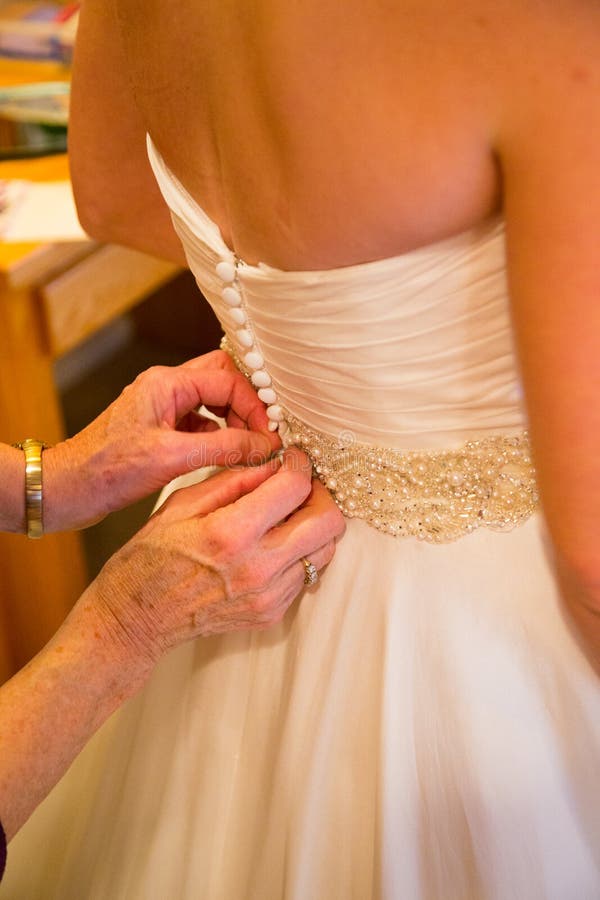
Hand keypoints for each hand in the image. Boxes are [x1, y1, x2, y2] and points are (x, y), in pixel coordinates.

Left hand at [43, 350, 279, 531]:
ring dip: (233, 421)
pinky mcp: (158, 429)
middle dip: (246, 406)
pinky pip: (200, 422)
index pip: (227, 379)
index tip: (269, 436)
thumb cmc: (106, 470)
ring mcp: (161, 408)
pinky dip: (218, 436)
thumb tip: (267, 445)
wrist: (66, 490)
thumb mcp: (172, 458)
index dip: (254, 407)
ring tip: (246, 449)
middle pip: (222, 379)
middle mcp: (164, 388)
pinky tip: (224, 458)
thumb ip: (225, 447)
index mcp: (166, 383)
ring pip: (212, 401)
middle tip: (260, 436)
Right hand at [88, 448, 345, 661]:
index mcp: (231, 532)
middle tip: (300, 487)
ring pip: (325, 551)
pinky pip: (306, 576)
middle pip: (328, 522)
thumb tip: (274, 463)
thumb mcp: (183, 503)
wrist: (139, 617)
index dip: (299, 465)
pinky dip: (298, 555)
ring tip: (288, 517)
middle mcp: (258, 567)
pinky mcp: (271, 613)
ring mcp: (269, 596)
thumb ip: (234, 479)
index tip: (293, 460)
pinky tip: (273, 546)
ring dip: (313, 527)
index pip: (295, 487)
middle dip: (320, 495)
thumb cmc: (153, 555)